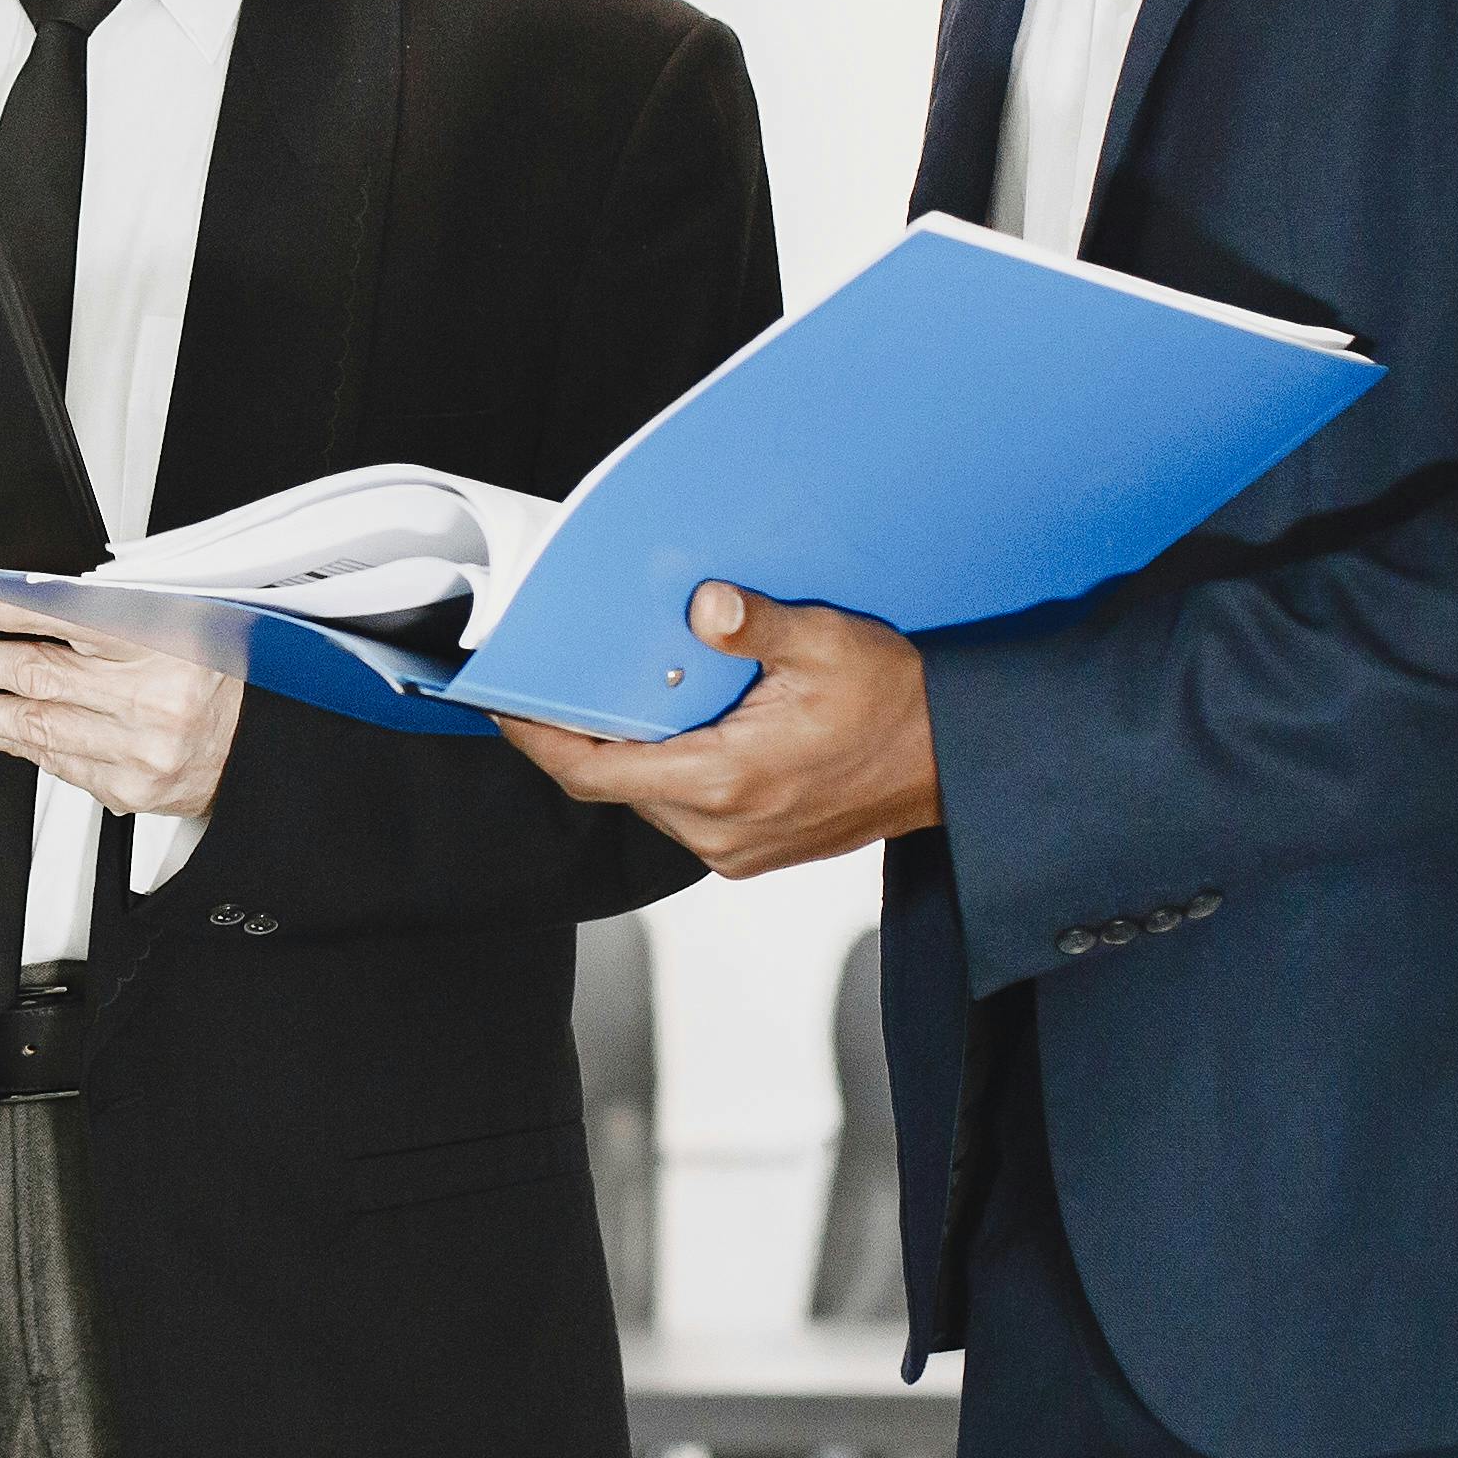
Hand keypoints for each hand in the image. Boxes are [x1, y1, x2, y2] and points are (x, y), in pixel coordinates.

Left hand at [0, 597, 247, 821]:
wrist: (265, 745)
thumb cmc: (221, 672)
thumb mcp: (183, 616)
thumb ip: (115, 607)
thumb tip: (31, 595)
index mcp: (169, 641)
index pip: (79, 618)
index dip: (19, 609)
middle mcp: (153, 699)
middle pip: (41, 677)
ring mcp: (139, 751)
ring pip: (36, 728)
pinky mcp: (130, 790)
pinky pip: (56, 764)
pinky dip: (13, 743)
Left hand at [495, 585, 938, 878]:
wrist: (956, 765)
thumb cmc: (899, 708)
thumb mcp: (829, 645)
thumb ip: (759, 626)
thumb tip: (705, 606)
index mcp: (726, 782)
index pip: (592, 771)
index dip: (536, 738)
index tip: (500, 703)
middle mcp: (721, 829)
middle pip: (612, 784)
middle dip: (580, 734)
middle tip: (557, 681)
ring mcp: (736, 848)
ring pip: (646, 798)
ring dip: (628, 752)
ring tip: (617, 696)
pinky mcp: (751, 851)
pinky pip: (682, 810)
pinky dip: (665, 770)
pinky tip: (676, 728)